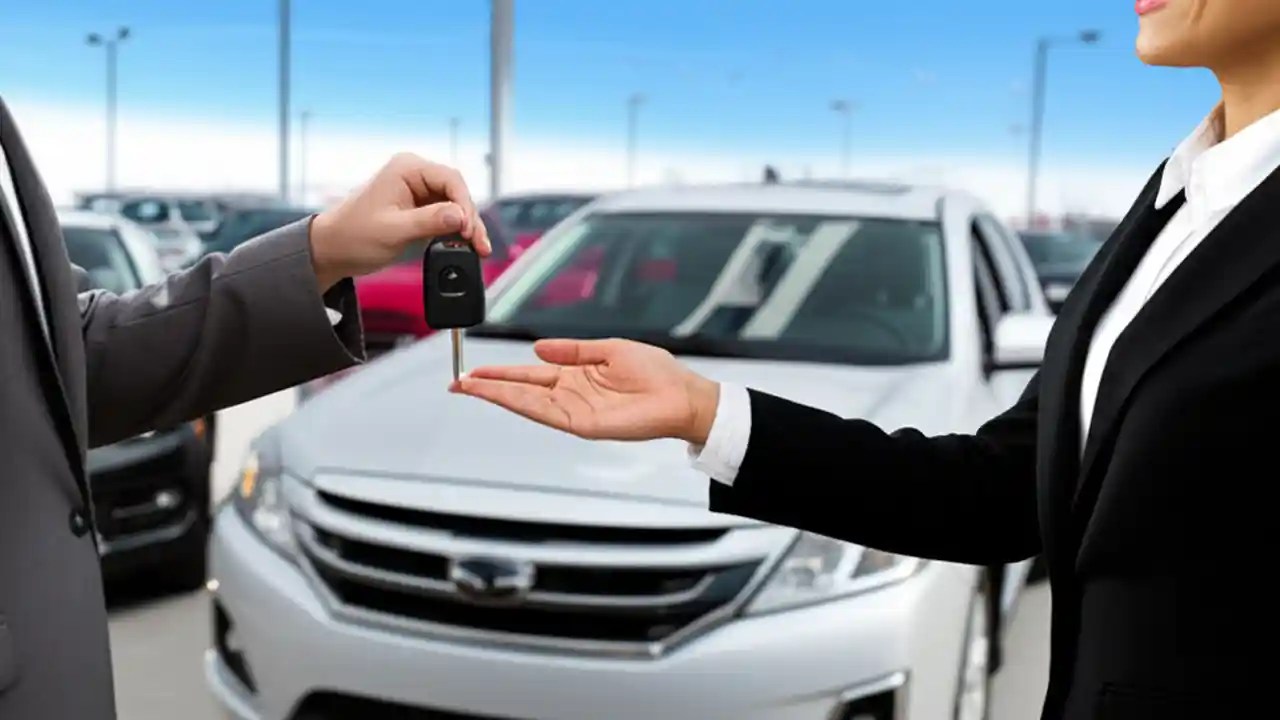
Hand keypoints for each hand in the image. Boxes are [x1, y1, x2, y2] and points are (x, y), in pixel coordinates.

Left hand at [308, 153, 491, 290]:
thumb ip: (429, 221)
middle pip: (458, 192)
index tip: (467, 229)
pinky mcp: (421, 208)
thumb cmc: (353, 235)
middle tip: (478, 244)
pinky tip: (466, 245)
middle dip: (470, 219)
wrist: (334, 250)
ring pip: (457, 205)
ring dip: (468, 227)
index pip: (450, 179)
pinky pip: (448, 216)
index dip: (464, 204)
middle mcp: (415, 175)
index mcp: (406, 168)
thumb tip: (461, 216)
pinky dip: (458, 231)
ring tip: (478, 248)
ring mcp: (419, 191)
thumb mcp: (393, 230)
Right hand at [450, 338, 720, 444]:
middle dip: (489, 387)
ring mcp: (575, 411)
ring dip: (497, 396)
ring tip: (469, 387)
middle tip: (458, 382)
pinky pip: (547, 413)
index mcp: (576, 376)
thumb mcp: (609, 349)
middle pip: (521, 391)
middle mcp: (570, 395)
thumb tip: (539, 349)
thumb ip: (573, 350)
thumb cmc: (657, 374)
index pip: (530, 376)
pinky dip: (522, 404)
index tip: (475, 371)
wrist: (683, 396)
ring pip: (527, 403)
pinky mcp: (584, 424)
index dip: (502, 374)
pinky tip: (503, 396)